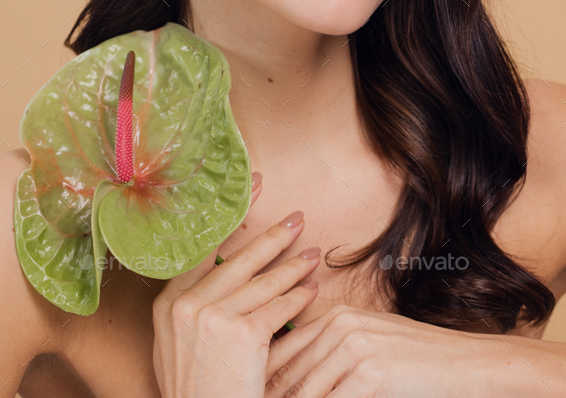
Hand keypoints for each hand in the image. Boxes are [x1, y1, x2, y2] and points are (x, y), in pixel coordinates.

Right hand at [152, 174, 322, 397]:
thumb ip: (192, 307)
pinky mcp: (241, 334)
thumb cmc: (196, 390)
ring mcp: (213, 317)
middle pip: (238, 258)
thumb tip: (215, 272)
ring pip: (264, 281)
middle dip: (272, 236)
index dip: (230, 217)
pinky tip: (312, 289)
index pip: (203, 248)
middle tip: (296, 218)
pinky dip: (298, 297)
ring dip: (293, 266)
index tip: (251, 190)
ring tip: (312, 253)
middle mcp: (186, 305)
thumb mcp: (177, 345)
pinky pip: (278, 307)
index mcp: (168, 303)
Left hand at [265, 304, 491, 396]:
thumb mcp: (368, 343)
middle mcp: (341, 326)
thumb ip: (332, 352)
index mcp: (336, 317)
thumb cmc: (415, 359)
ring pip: (307, 393)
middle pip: (290, 373)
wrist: (464, 362)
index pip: (285, 349)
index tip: (245, 395)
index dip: (263, 379)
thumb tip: (297, 379)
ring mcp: (356, 348)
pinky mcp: (371, 374)